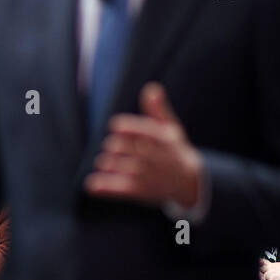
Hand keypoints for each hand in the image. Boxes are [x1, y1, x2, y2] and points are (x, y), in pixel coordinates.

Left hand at [84, 83, 202, 207]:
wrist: (188, 182)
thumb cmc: (173, 150)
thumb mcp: (171, 128)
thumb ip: (157, 110)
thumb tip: (151, 88)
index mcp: (161, 139)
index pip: (141, 130)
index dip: (126, 128)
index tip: (115, 126)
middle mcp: (154, 158)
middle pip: (123, 148)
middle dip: (113, 146)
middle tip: (111, 147)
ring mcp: (146, 176)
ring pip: (117, 167)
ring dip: (107, 164)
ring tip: (104, 163)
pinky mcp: (140, 192)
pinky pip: (118, 189)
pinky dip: (104, 186)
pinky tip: (91, 185)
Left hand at [259, 260, 279, 279]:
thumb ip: (274, 268)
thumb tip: (273, 271)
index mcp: (271, 264)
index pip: (260, 265)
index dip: (259, 268)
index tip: (259, 271)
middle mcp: (269, 269)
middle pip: (258, 272)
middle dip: (259, 275)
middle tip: (260, 278)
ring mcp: (270, 275)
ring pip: (260, 278)